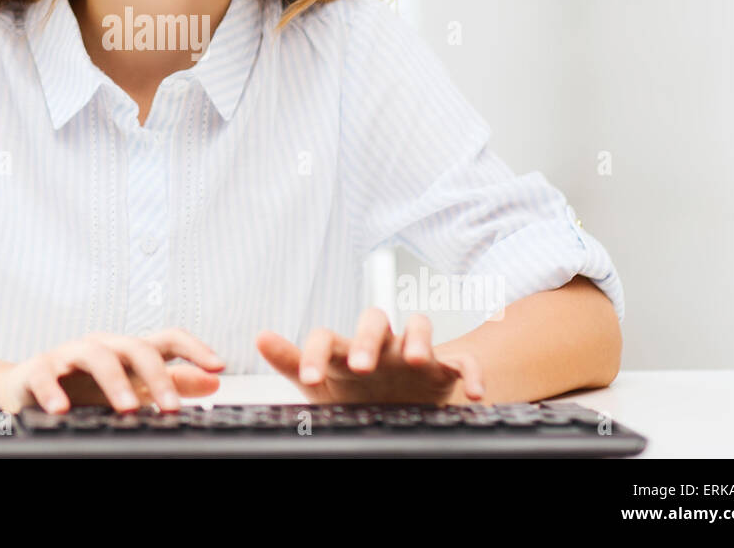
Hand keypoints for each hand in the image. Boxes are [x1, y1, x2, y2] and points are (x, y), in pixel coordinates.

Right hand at [0, 328, 224, 413]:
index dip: (194, 348)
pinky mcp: (38, 369)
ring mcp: (69, 355)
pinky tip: (62, 409)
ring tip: (128, 409)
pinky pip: (47, 375)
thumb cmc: (84, 388)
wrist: (25, 390)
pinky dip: (54, 391)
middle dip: (158, 376)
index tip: (218, 366)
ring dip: (114, 383)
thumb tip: (213, 381)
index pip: (167, 339)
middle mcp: (102, 346)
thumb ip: (173, 384)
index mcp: (127, 351)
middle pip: (135, 347)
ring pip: (96, 355)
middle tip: (172, 408)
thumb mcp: (132, 388)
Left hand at [256, 310, 484, 405]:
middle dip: (369, 340)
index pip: (327, 336)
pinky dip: (471, 372)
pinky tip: (474, 392)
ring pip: (418, 326)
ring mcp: (413, 354)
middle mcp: (380, 345)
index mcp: (346, 351)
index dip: (316, 353)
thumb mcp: (321, 387)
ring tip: (418, 361)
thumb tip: (259, 336)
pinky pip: (463, 362)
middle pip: (374, 320)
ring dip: (419, 339)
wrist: (402, 412)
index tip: (311, 377)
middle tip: (362, 367)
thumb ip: (293, 362)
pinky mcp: (446, 370)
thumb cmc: (355, 395)